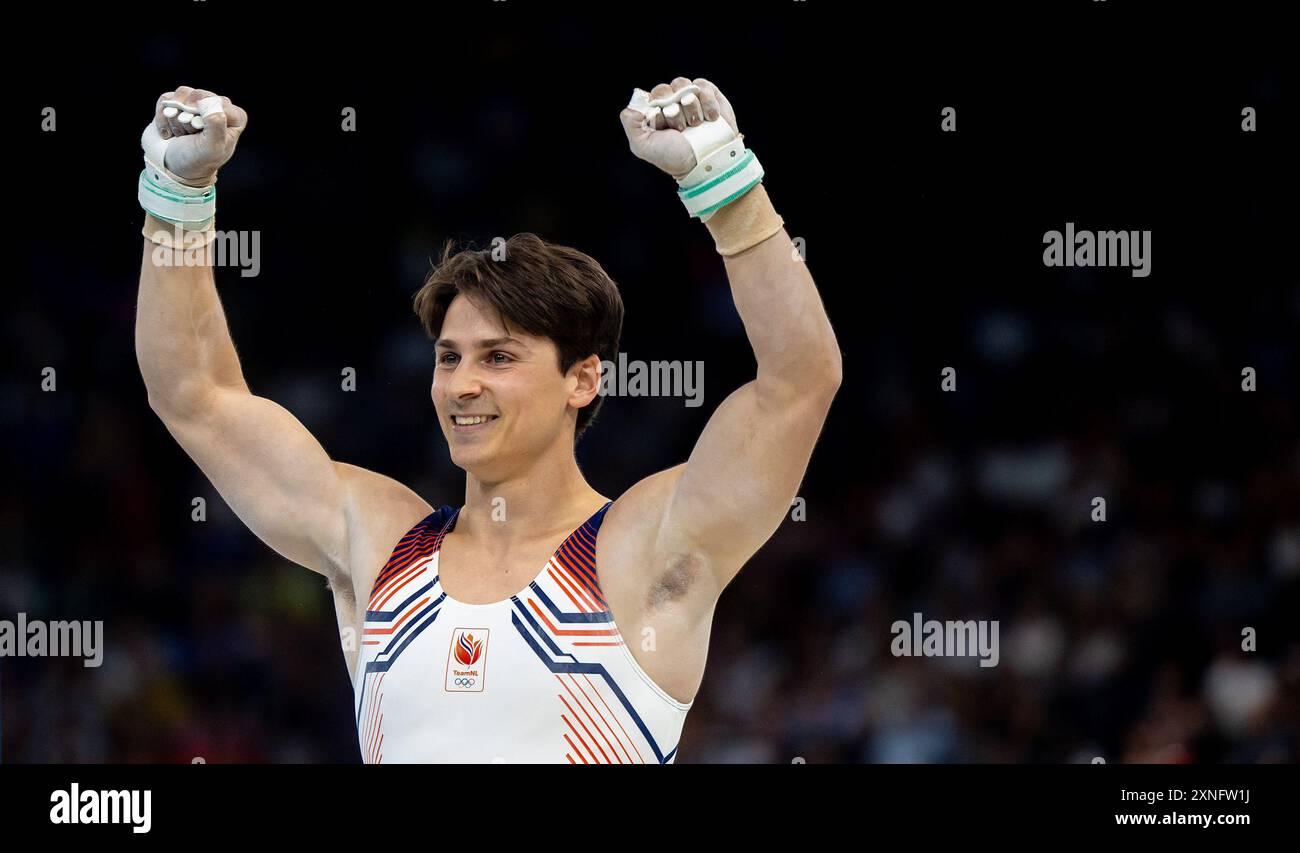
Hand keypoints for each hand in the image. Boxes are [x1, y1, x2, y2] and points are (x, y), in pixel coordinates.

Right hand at [147, 86, 247, 185]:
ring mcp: (197, 103)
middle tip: (190, 135)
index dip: (203, 118)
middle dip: (188, 118)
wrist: (173, 168)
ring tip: (180, 134)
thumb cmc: (197, 160)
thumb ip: (216, 125)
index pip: (218, 102)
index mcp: (234, 117)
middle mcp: (218, 107)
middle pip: (199, 96)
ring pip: (181, 94)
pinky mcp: (177, 103)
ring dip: (176, 118)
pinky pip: (166, 99)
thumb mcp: (211, 148)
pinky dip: (162, 116)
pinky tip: (168, 131)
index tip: (199, 134)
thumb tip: (209, 101)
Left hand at [619, 77, 737, 178]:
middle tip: (681, 128)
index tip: (665, 128)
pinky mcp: (708, 95)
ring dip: (690, 107)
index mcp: (654, 111)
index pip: (650, 96)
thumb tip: (636, 97)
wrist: (706, 163)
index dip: (658, 110)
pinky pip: (703, 86)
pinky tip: (710, 118)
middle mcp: (670, 102)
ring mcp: (689, 97)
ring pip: (683, 85)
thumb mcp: (643, 146)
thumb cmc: (674, 157)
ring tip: (696, 124)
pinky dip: (707, 102)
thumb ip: (631, 122)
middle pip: (665, 89)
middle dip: (674, 111)